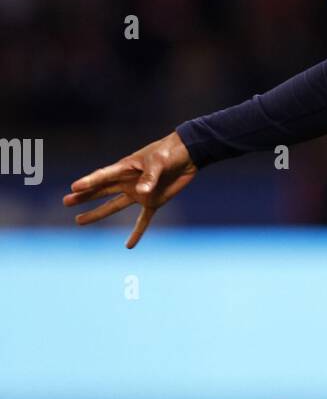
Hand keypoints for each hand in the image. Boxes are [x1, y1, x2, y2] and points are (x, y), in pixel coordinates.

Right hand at [63, 131, 196, 248]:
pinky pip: (143, 220)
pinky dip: (137, 233)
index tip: (74, 188)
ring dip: (98, 213)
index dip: (89, 182)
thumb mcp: (159, 163)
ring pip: (114, 206)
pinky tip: (128, 246)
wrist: (188, 155)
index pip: (103, 177)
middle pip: (101, 191)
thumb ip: (149, 178)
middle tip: (65, 202)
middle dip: (84, 197)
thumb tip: (141, 193)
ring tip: (79, 220)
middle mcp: (128, 182)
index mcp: (126, 168)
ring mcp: (139, 193)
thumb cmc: (169, 153)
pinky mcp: (153, 202)